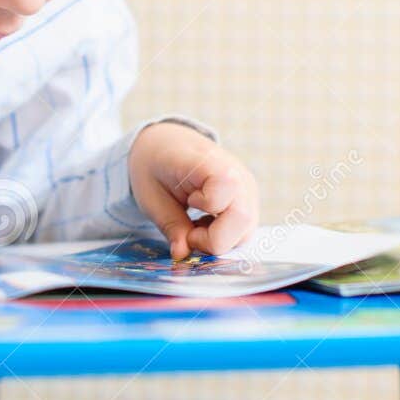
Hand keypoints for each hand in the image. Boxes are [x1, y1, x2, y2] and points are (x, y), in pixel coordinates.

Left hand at [129, 122, 258, 258]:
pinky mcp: (248, 199)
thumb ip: (170, 226)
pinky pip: (244, 228)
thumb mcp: (151, 197)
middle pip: (243, 219)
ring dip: (218, 239)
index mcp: (209, 162)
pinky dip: (224, 235)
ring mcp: (246, 188)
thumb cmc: (155, 165)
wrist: (166, 144)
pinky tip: (205, 223)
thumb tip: (182, 255)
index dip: (206, 212)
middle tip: (188, 233)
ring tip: (194, 225)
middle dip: (214, 240)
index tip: (187, 207)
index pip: (226, 192)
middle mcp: (237, 175)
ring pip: (246, 230)